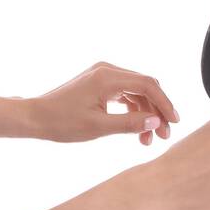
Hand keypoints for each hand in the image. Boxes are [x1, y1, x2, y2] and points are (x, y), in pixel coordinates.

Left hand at [30, 62, 179, 143]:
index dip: (164, 104)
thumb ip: (129, 124)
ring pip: (136, 92)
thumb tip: (155, 122)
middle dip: (157, 110)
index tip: (173, 123)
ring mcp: (102, 75)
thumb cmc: (61, 122)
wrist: (36, 117)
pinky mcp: (99, 84)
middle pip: (145, 86)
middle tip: (163, 135)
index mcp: (107, 77)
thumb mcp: (98, 127)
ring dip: (145, 113)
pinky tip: (136, 129)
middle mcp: (107, 70)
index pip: (148, 85)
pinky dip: (133, 110)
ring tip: (148, 139)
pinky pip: (124, 94)